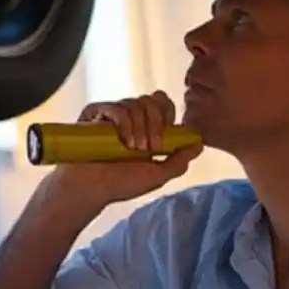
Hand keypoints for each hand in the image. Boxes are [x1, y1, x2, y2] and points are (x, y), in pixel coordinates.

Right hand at [47, 91, 203, 209]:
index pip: (163, 105)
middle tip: (151, 147)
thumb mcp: (157, 175)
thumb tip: (199, 144)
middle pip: (152, 100)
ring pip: (136, 103)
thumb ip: (179, 160)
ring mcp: (112, 114)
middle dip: (157, 123)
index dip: (168, 115)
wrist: (89, 189)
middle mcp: (130, 118)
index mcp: (145, 128)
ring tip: (133, 150)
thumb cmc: (119, 184)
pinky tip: (124, 142)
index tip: (164, 137)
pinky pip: (117, 107)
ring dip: (140, 128)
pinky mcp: (95, 113)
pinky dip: (125, 124)